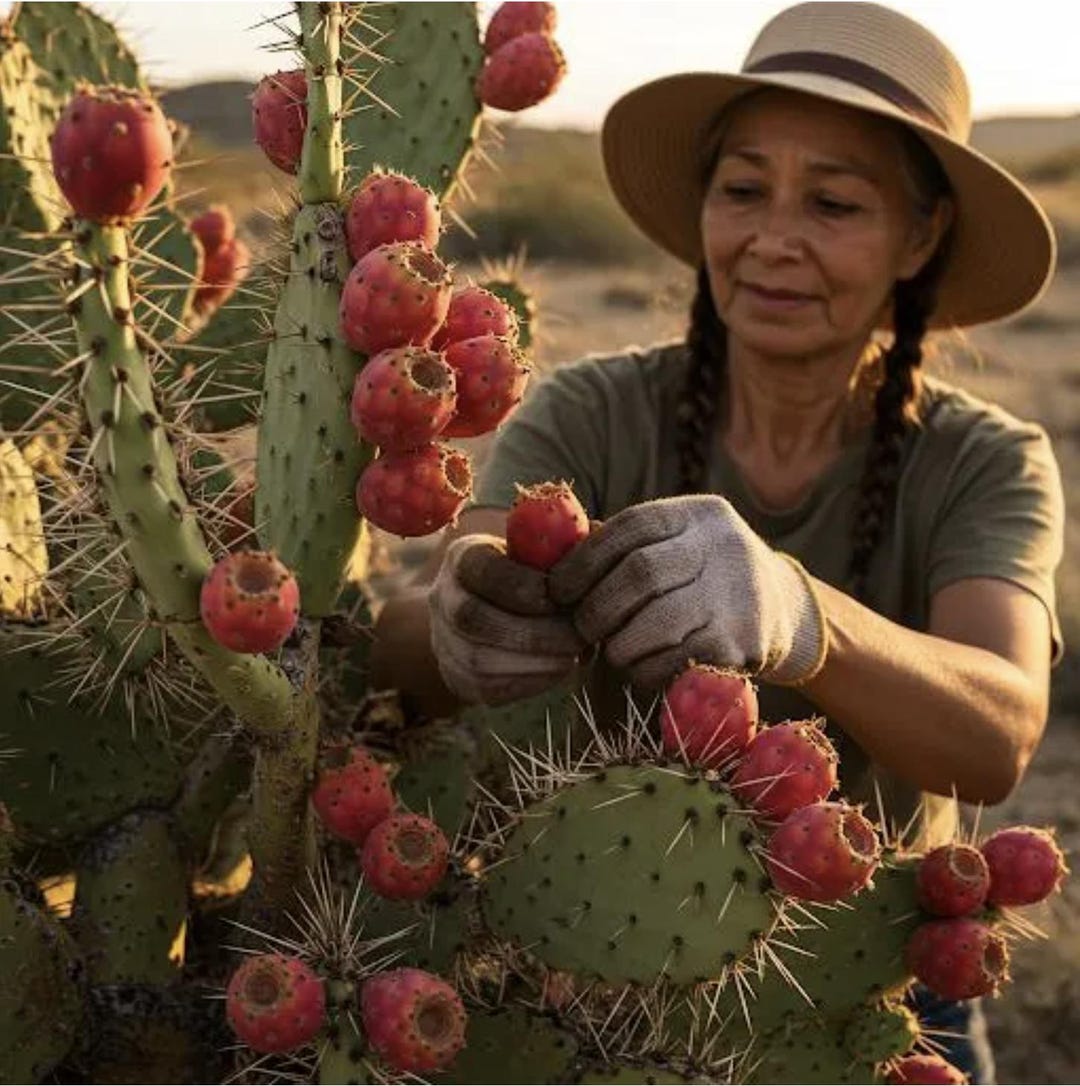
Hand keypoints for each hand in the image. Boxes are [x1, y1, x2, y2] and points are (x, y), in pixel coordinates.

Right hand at [429, 534, 585, 705]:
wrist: (490, 610)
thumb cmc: (529, 573)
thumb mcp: (538, 551)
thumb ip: (564, 546)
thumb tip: (600, 537)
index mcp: (464, 556)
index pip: (482, 570)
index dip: (519, 585)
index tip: (558, 596)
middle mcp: (442, 597)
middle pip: (474, 618)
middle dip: (533, 632)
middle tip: (578, 636)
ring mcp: (444, 640)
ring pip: (479, 660)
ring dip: (535, 662)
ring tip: (575, 655)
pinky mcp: (456, 677)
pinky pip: (488, 688)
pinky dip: (530, 682)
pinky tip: (560, 669)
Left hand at [548, 495, 826, 689]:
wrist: (787, 613)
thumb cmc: (703, 578)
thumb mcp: (675, 545)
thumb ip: (621, 546)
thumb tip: (544, 554)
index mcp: (699, 514)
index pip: (631, 525)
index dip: (583, 560)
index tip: (557, 590)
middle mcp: (725, 545)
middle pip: (641, 573)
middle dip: (598, 606)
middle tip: (581, 628)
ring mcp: (740, 594)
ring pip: (657, 621)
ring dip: (620, 643)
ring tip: (611, 650)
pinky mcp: (747, 642)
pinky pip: (678, 660)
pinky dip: (647, 669)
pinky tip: (641, 668)